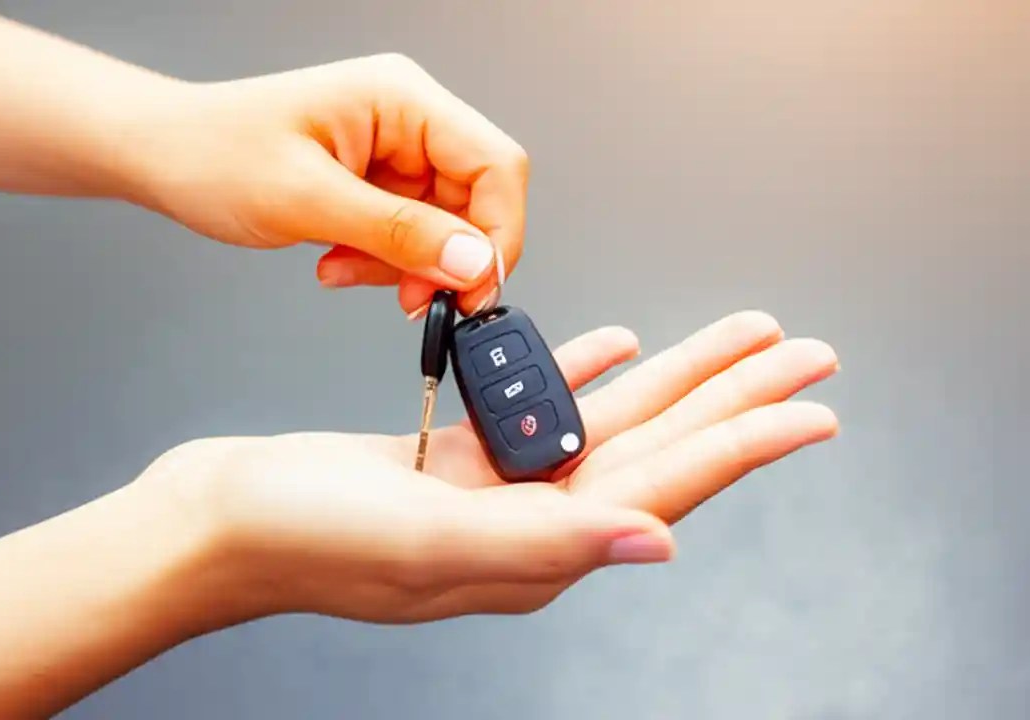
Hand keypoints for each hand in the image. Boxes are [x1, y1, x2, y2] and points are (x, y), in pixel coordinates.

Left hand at [127, 54, 523, 315]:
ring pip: (445, 228)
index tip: (474, 288)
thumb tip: (475, 263)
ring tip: (346, 269)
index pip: (496, 164)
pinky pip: (411, 235)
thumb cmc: (212, 153)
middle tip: (413, 298)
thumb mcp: (307, 200)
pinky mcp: (378, 183)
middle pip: (476, 201)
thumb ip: (399, 233)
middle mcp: (408, 120)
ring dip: (406, 265)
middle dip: (445, 258)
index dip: (498, 232)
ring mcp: (394, 152)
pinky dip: (383, 261)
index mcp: (402, 98)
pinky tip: (337, 260)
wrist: (160, 157)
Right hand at [135, 312, 839, 622]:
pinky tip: (622, 344)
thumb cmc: (302, 538)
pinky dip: (588, 371)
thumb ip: (546, 539)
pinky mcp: (459, 461)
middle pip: (662, 446)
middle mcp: (534, 521)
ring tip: (741, 337)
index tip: (814, 409)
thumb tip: (660, 541)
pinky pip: (544, 406)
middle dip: (738, 397)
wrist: (214, 526)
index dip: (747, 443)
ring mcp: (498, 490)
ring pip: (615, 419)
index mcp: (540, 547)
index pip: (670, 485)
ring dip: (679, 375)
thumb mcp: (428, 540)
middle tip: (807, 355)